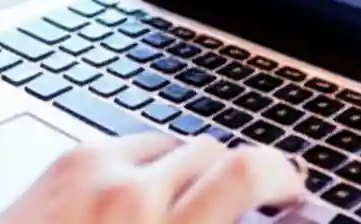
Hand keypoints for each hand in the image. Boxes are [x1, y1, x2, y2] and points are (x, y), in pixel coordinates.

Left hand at [0, 134, 305, 223]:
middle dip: (239, 177)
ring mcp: (92, 170)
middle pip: (215, 152)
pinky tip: (138, 200)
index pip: (242, 175)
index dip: (282, 176)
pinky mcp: (66, 159)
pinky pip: (131, 146)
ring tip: (185, 207)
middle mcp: (127, 199)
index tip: (294, 192)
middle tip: (248, 204)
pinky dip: (148, 167)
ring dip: (192, 170)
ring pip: (175, 144)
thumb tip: (240, 215)